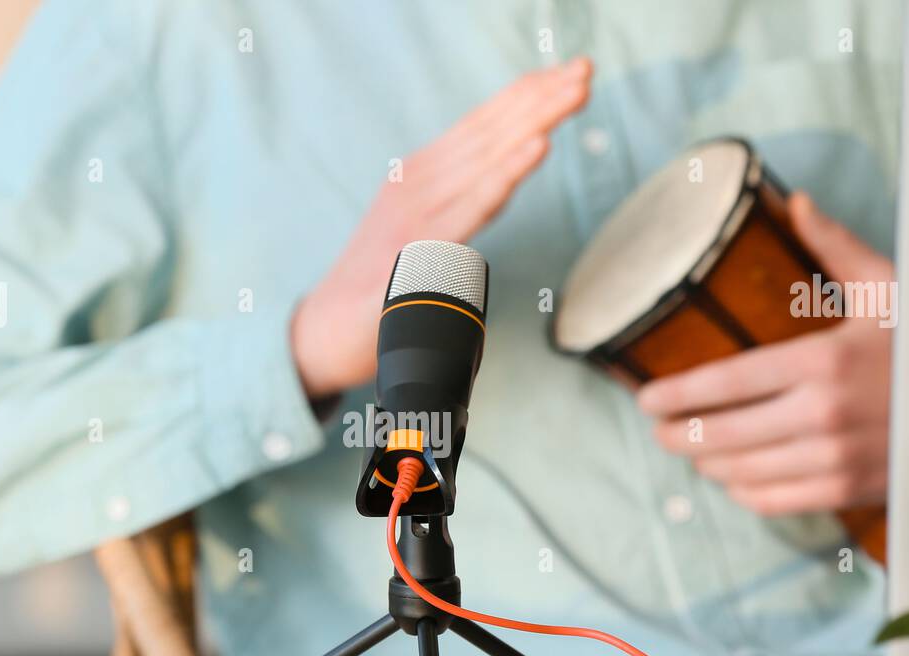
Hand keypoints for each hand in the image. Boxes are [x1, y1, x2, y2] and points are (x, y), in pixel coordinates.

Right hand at [291, 57, 592, 397]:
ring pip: (486, 161)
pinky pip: (470, 211)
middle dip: (541, 98)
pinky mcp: (411, 256)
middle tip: (587, 68)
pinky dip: (504, 177)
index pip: (480, 128)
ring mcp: (412, 220)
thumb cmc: (375, 287)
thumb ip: (454, 203)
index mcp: (418, 179)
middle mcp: (415, 188)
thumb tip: (498, 180)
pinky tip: (536, 148)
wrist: (322, 335)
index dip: (525, 96)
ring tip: (574, 91)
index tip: (571, 71)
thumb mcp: (416, 232)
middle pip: (489, 136)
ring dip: (533, 122)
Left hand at [636, 192, 893, 515]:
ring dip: (704, 463)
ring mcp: (834, 459)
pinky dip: (742, 492)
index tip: (645, 399)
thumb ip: (835, 248)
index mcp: (824, 361)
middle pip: (721, 433)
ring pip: (740, 472)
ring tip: (689, 449)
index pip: (726, 382)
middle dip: (677, 433)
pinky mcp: (847, 491)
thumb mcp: (887, 290)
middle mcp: (823, 415)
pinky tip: (732, 477)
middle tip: (657, 428)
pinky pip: (772, 501)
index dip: (677, 394)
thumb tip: (796, 203)